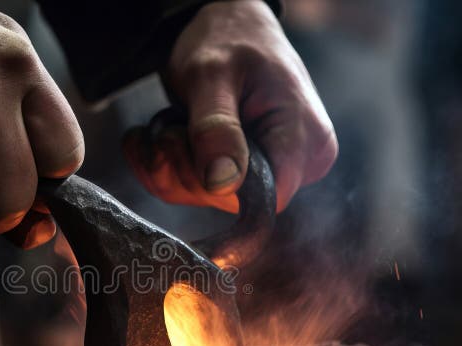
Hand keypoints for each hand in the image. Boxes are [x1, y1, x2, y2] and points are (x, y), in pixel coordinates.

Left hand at [123, 0, 337, 211]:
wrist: (225, 28)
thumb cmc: (228, 41)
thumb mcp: (213, 76)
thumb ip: (216, 129)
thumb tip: (222, 185)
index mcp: (306, 140)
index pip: (266, 200)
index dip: (216, 186)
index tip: (180, 144)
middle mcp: (298, 164)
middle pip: (229, 200)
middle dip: (182, 167)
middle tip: (167, 126)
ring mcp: (271, 171)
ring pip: (205, 197)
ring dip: (169, 164)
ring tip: (164, 124)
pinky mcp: (243, 174)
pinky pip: (195, 189)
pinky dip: (166, 167)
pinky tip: (155, 138)